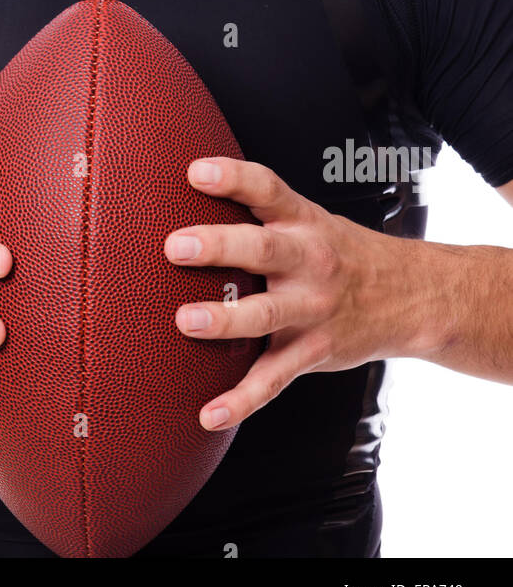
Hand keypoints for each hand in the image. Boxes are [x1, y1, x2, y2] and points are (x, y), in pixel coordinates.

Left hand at [164, 156, 427, 428]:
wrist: (411, 296)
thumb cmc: (341, 252)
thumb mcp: (310, 218)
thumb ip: (260, 209)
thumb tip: (188, 186)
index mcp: (303, 221)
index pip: (267, 189)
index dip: (232, 178)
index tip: (196, 171)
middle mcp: (308, 262)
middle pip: (263, 249)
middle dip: (219, 247)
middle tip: (176, 246)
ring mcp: (311, 309)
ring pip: (265, 314)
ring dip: (225, 319)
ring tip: (186, 320)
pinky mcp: (312, 351)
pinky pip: (273, 379)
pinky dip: (241, 400)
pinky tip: (209, 414)